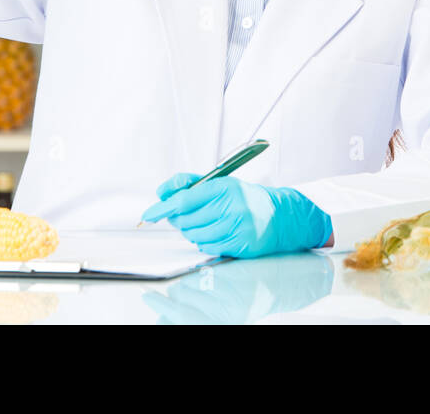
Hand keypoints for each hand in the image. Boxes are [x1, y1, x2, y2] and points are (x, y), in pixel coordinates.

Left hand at [140, 174, 332, 258]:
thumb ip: (191, 184)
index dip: (163, 207)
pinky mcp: (239, 244)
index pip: (185, 199)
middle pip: (186, 220)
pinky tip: (216, 233)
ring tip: (206, 223)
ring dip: (193, 231)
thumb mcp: (222, 183)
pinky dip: (205, 241)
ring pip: (194, 235)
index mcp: (225, 187)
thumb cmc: (247, 199)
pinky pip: (207, 247)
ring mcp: (236, 227)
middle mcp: (231, 206)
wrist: (280, 216)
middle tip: (187, 215)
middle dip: (180, 220)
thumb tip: (163, 191)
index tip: (149, 213)